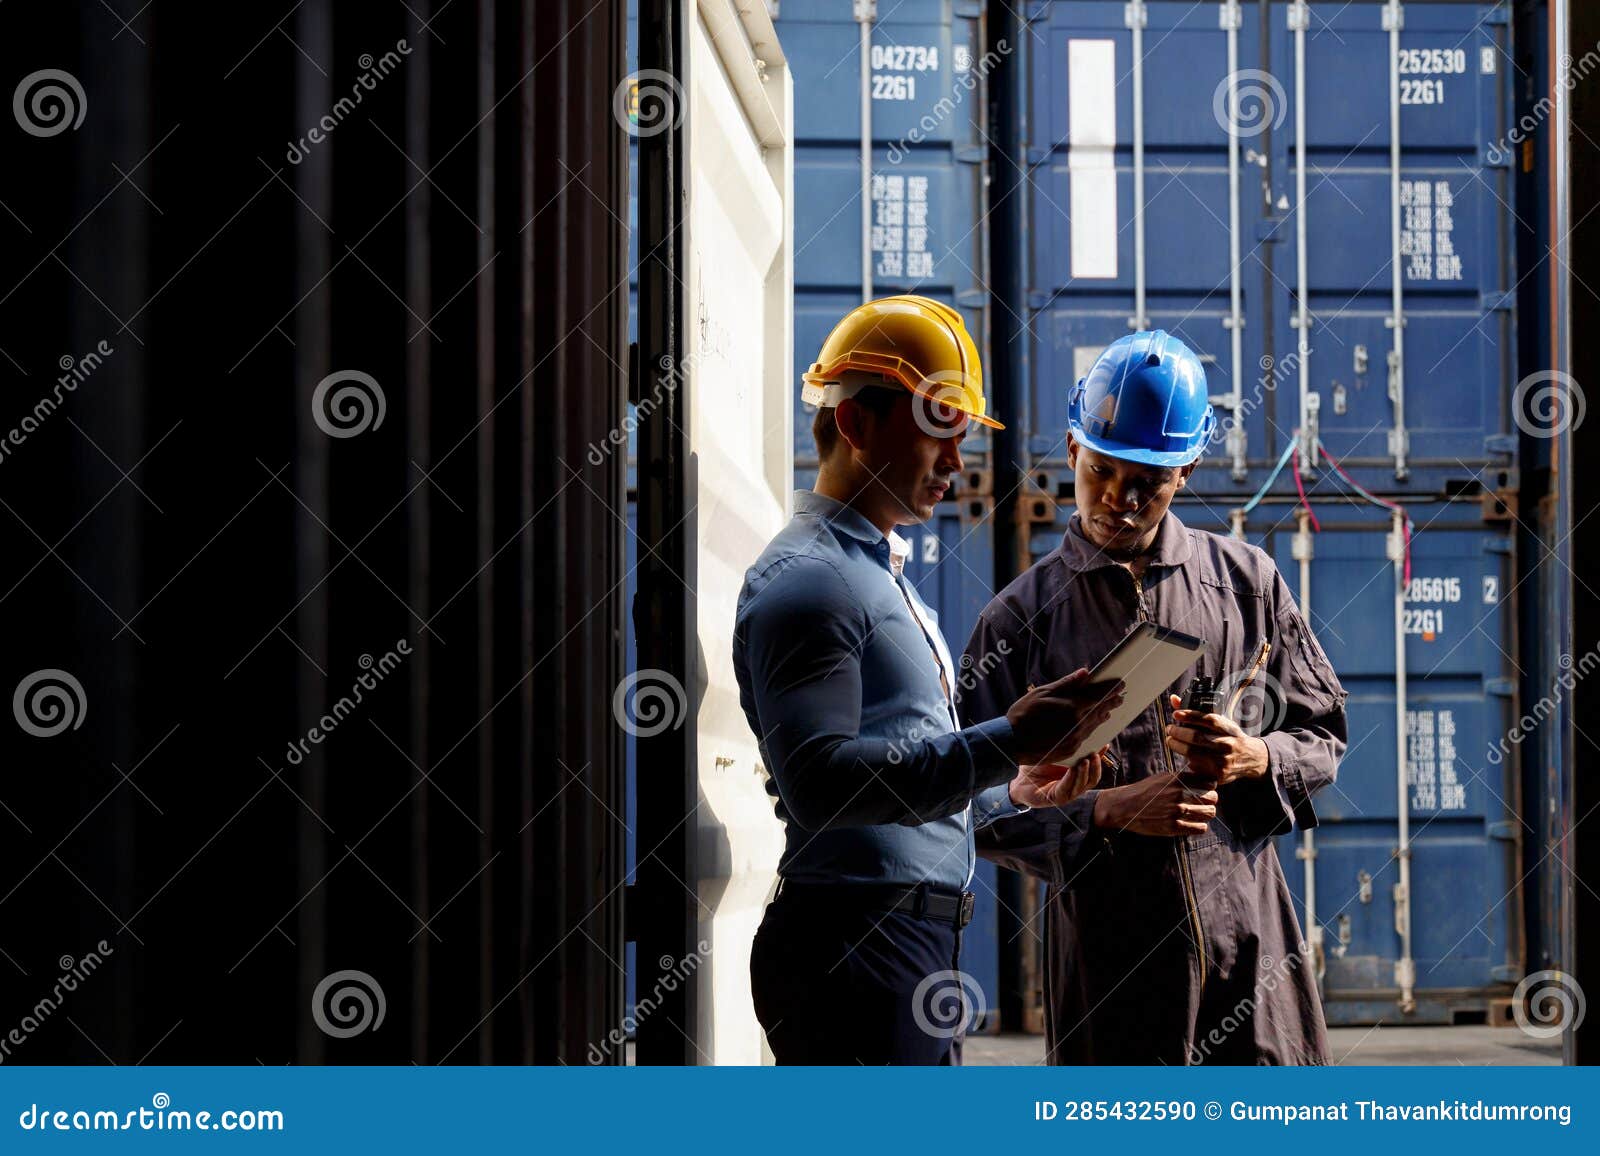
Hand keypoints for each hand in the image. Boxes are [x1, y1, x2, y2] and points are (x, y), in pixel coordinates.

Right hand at [1005, 668, 1124, 765]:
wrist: (1011, 743)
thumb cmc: (1023, 714)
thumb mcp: (1042, 693)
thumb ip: (1066, 684)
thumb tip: (1085, 673)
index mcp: (1073, 707)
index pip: (1099, 696)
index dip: (1111, 690)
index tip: (1121, 685)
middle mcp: (1078, 724)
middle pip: (1100, 711)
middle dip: (1111, 703)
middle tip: (1120, 697)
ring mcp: (1075, 739)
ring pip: (1095, 725)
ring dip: (1103, 716)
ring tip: (1109, 710)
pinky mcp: (1070, 749)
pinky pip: (1087, 737)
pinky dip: (1092, 728)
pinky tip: (1093, 725)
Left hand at [1008, 747, 1106, 808]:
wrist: (1018, 779)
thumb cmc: (1036, 765)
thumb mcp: (1054, 753)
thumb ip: (1067, 746)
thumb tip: (1079, 730)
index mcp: (1077, 775)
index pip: (1094, 767)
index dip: (1100, 757)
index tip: (1104, 744)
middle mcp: (1075, 785)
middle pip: (1093, 778)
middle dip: (1096, 766)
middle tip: (1094, 754)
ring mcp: (1067, 794)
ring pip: (1083, 785)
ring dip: (1085, 772)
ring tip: (1085, 760)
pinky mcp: (1056, 799)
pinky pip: (1067, 789)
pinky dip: (1071, 778)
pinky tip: (1073, 769)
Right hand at [1091, 771, 1217, 836]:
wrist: (1125, 807)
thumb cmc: (1144, 791)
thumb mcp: (1162, 777)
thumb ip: (1182, 778)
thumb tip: (1201, 778)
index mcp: (1177, 779)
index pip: (1209, 782)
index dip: (1210, 787)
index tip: (1206, 791)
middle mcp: (1179, 794)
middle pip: (1212, 798)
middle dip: (1210, 801)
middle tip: (1204, 804)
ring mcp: (1177, 811)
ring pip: (1209, 813)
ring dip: (1206, 814)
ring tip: (1199, 815)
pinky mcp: (1173, 827)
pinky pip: (1200, 828)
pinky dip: (1199, 826)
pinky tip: (1193, 824)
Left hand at [1164, 695, 1269, 785]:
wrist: (1252, 759)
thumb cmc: (1231, 738)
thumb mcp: (1222, 723)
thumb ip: (1197, 713)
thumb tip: (1173, 699)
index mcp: (1230, 729)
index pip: (1209, 720)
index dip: (1191, 716)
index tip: (1176, 714)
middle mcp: (1228, 744)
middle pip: (1197, 737)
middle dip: (1178, 732)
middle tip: (1170, 729)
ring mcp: (1224, 761)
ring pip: (1193, 753)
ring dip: (1177, 745)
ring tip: (1171, 740)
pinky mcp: (1220, 775)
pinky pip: (1196, 767)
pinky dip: (1187, 760)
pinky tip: (1185, 756)